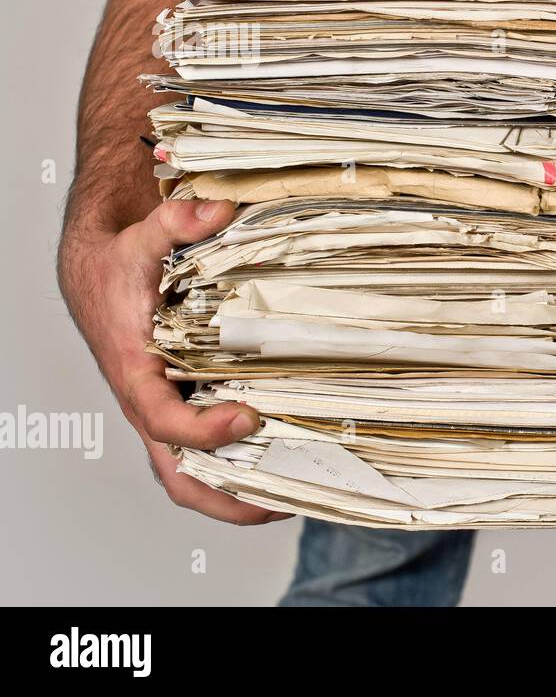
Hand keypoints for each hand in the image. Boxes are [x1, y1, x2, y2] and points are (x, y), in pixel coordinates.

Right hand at [59, 198, 289, 524]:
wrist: (98, 267)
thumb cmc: (116, 263)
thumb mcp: (140, 236)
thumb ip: (176, 222)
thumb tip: (217, 209)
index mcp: (136, 373)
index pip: (165, 422)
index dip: (205, 431)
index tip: (248, 418)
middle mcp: (152, 401)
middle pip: (180, 475)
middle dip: (228, 499)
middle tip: (284, 500)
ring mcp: (169, 407)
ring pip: (198, 470)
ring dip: (244, 488)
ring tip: (303, 489)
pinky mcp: (186, 402)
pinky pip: (212, 448)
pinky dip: (244, 461)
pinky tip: (291, 453)